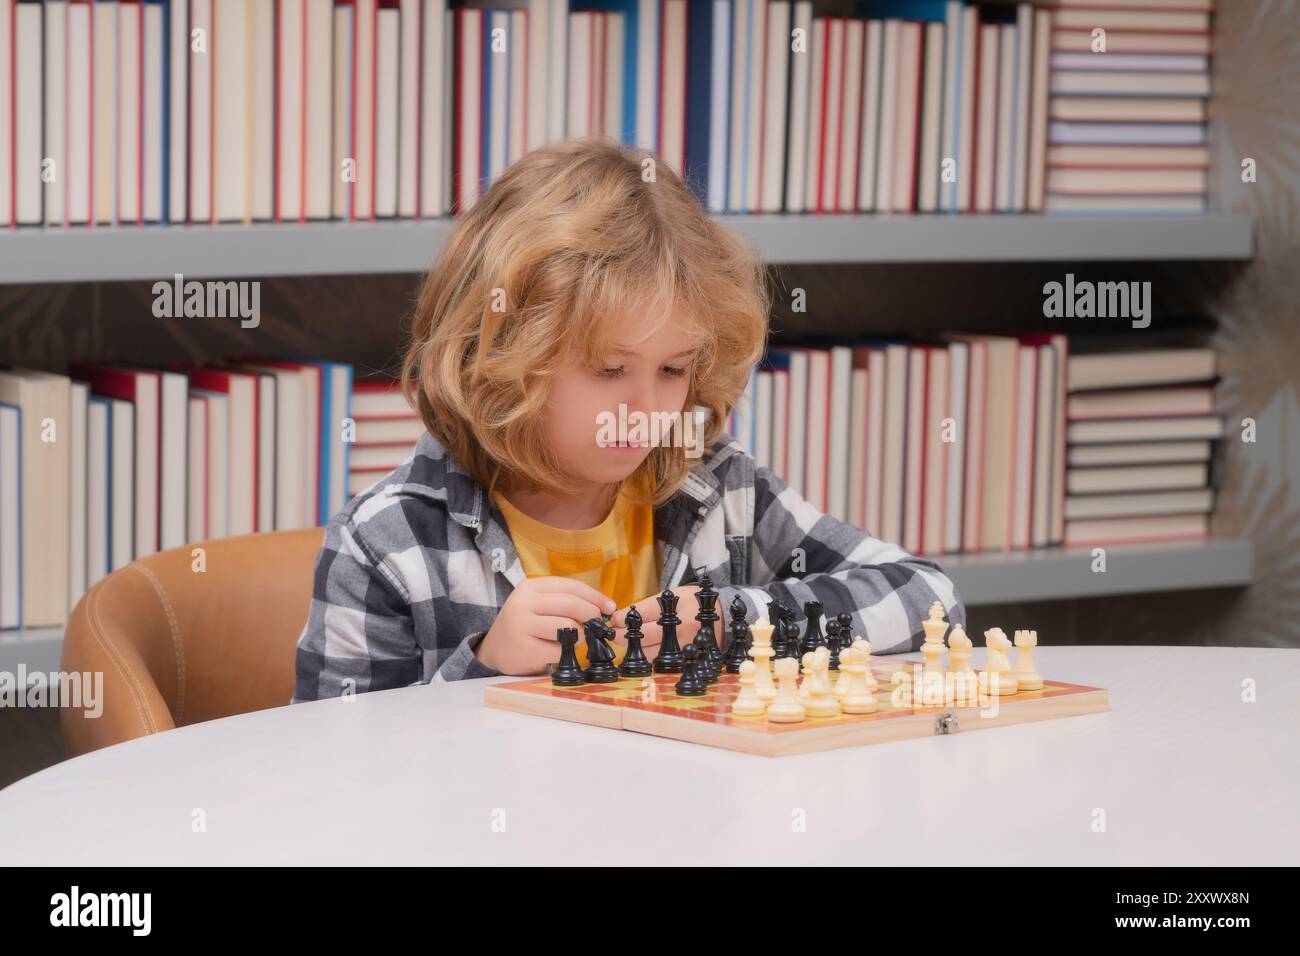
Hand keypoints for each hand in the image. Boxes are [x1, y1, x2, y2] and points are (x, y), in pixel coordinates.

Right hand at [476, 577, 615, 674]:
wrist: (494, 650)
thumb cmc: (527, 625)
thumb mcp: (541, 605)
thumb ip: (568, 602)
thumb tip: (606, 608)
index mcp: (530, 587)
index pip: (570, 586)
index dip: (595, 596)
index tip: (609, 607)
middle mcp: (523, 603)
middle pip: (571, 604)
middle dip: (591, 615)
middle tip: (597, 626)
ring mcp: (522, 626)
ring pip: (568, 628)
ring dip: (579, 637)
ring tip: (572, 641)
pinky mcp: (525, 649)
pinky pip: (560, 650)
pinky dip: (565, 653)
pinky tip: (556, 653)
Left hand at [609, 585, 701, 654]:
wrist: (722, 617)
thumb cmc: (691, 603)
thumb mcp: (672, 595)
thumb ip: (647, 606)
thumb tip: (619, 617)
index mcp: (676, 607)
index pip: (641, 614)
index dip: (622, 618)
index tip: (613, 619)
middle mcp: (680, 628)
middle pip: (642, 636)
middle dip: (622, 635)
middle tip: (614, 633)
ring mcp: (683, 646)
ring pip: (648, 653)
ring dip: (634, 649)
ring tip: (627, 641)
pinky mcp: (684, 659)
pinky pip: (659, 662)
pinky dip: (648, 657)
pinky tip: (643, 651)